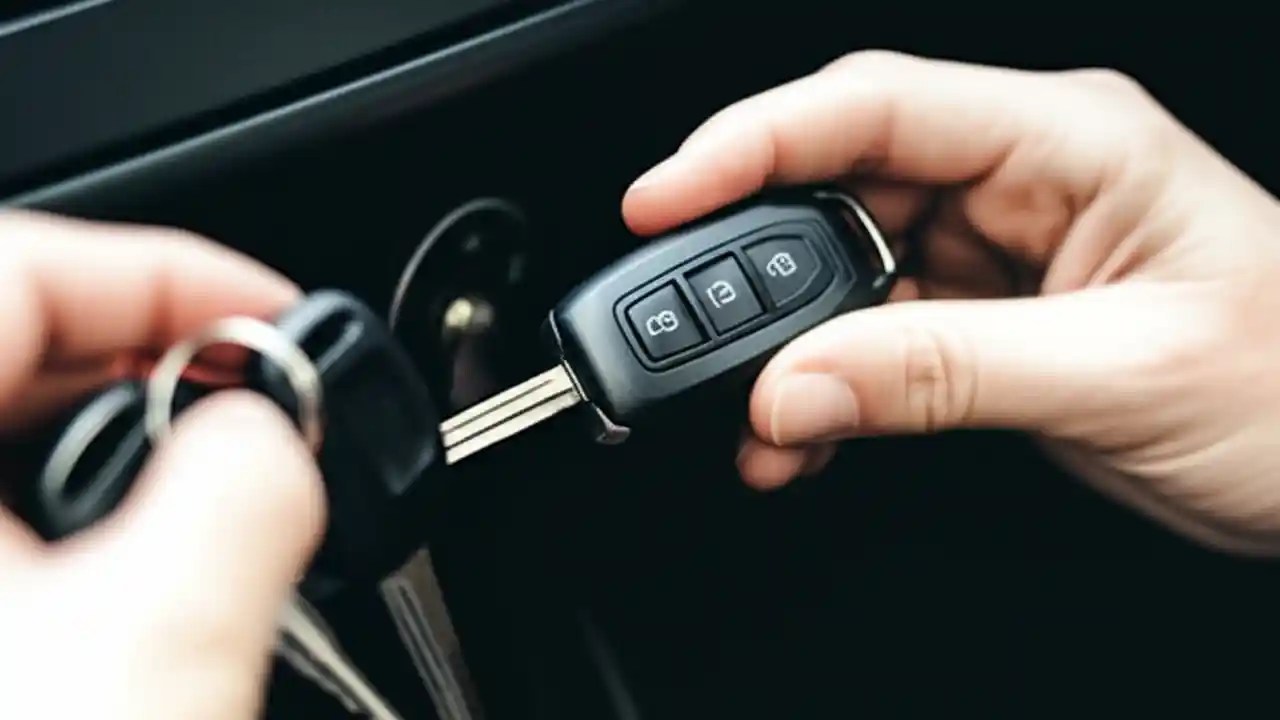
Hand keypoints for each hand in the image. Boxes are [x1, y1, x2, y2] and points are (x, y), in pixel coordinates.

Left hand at [0, 211, 324, 718]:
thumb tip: (275, 435)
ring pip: (2, 425)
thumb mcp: (156, 652)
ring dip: (121, 438)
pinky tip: (136, 561)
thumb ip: (246, 499)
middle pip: (12, 334)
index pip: (17, 265)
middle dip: (158, 356)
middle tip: (254, 401)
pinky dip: (75, 510)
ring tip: (210, 485)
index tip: (274, 319)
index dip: (169, 271)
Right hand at [622, 51, 1279, 555]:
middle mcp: (1021, 184)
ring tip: (757, 411)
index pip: (876, 107)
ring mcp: (998, 255)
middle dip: (756, 260)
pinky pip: (873, 341)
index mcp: (1067, 141)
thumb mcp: (1118, 372)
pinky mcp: (985, 325)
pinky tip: (802, 434)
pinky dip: (826, 389)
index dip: (752, 141)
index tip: (664, 195)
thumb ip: (942, 372)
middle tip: (696, 328)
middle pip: (840, 185)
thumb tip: (794, 382)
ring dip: (788, 345)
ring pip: (843, 274)